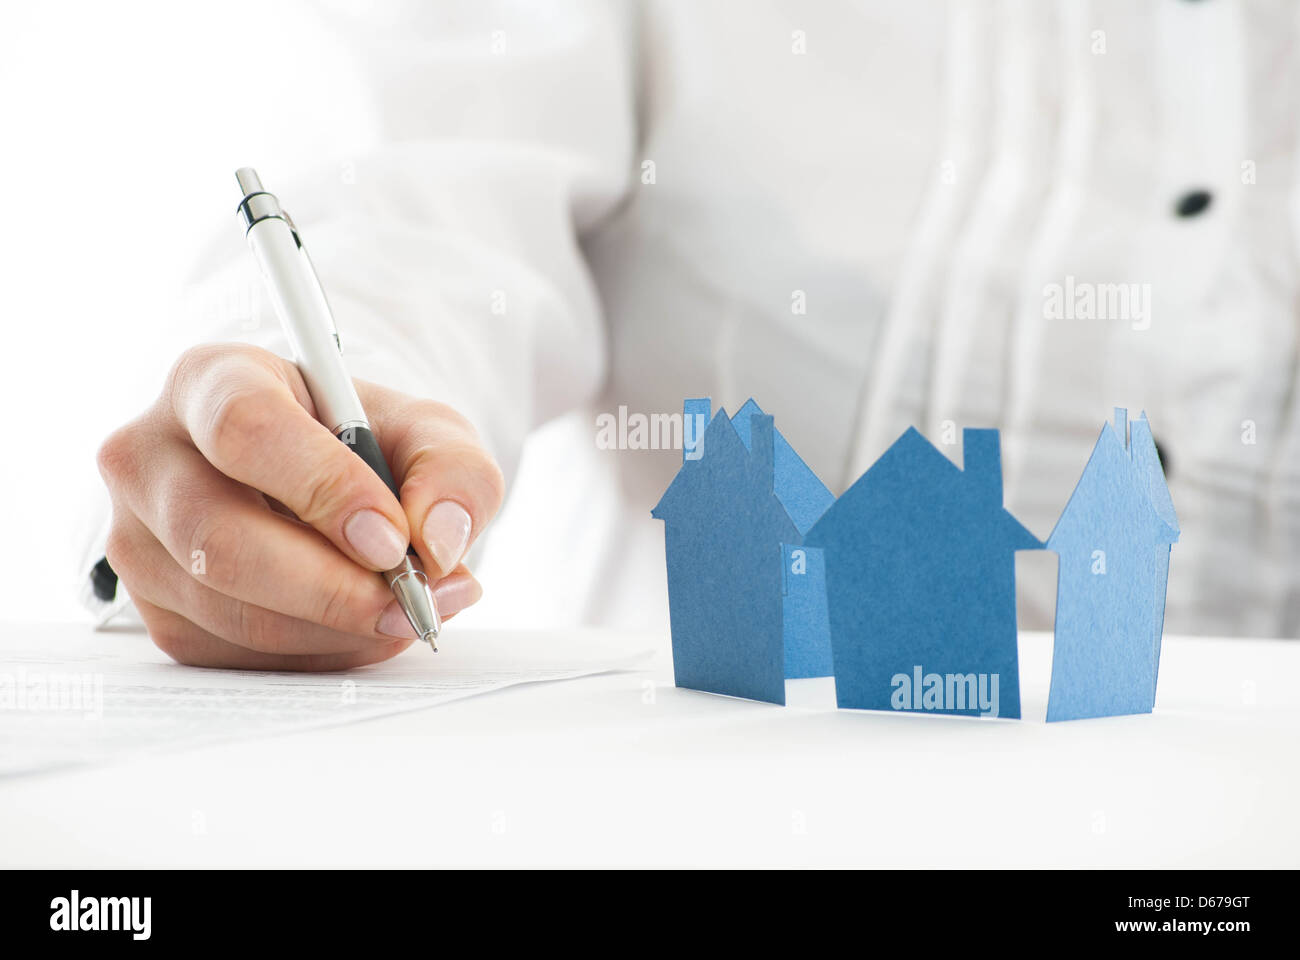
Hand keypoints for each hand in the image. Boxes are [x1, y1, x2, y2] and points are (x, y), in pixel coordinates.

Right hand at [97, 343, 504, 668]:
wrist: (324, 479)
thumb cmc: (364, 444)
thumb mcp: (428, 432)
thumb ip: (453, 471)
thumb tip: (439, 541)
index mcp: (212, 381)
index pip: (245, 428)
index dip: (322, 488)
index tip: (391, 536)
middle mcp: (151, 456)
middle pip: (219, 538)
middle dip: (331, 587)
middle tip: (412, 600)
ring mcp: (138, 538)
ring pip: (230, 609)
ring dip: (337, 628)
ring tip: (408, 609)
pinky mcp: (157, 608)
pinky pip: (235, 654)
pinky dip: (318, 653)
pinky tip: (361, 626)